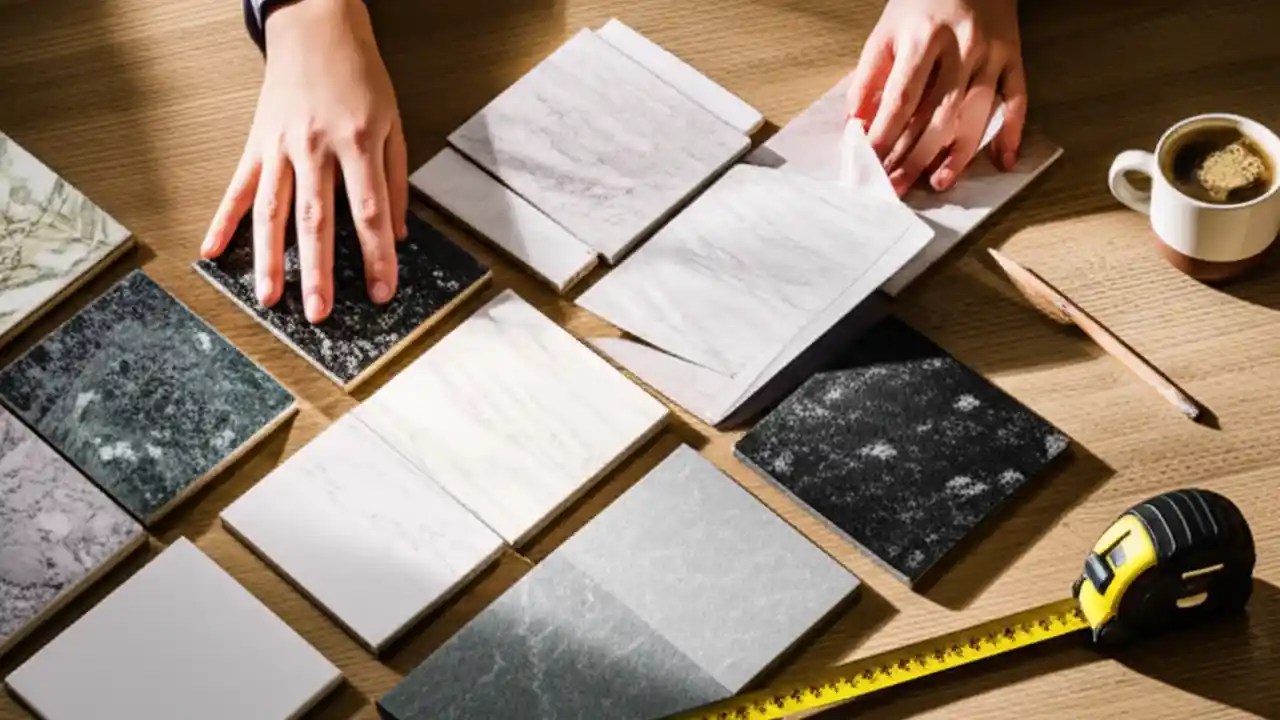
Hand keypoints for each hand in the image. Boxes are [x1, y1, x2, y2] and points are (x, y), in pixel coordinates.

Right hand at [201, 0, 407, 322]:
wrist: (315, 27)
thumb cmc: (360, 76)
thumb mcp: (393, 123)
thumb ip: (395, 181)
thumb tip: (396, 234)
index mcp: (356, 143)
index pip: (368, 213)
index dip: (376, 257)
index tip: (381, 293)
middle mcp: (314, 148)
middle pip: (315, 220)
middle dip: (318, 271)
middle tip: (318, 313)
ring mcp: (280, 147)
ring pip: (272, 211)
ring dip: (268, 259)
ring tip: (268, 298)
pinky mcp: (256, 144)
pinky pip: (238, 188)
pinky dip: (222, 221)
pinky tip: (210, 251)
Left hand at [846, 0, 1025, 194]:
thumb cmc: (922, 2)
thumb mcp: (886, 31)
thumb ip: (869, 77)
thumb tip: (856, 124)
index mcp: (923, 38)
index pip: (902, 98)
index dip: (886, 134)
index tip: (872, 163)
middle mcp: (961, 47)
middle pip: (938, 113)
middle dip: (916, 155)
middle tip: (898, 186)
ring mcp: (991, 53)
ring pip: (976, 113)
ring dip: (957, 154)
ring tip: (938, 182)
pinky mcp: (1013, 57)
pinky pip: (1017, 99)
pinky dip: (1012, 131)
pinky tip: (1003, 161)